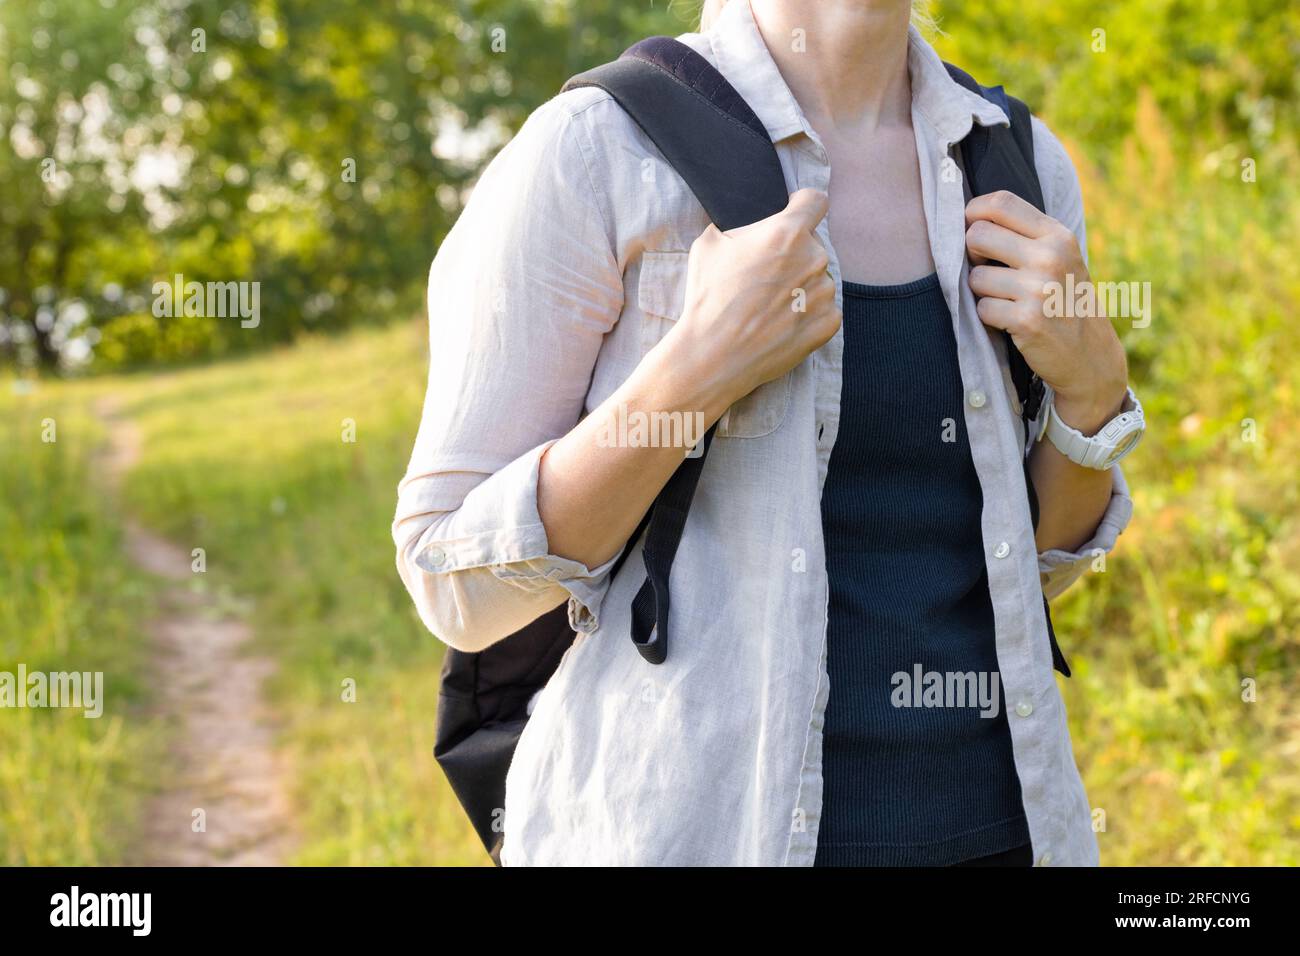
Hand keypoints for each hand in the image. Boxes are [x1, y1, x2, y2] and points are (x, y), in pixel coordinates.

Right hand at [659, 188, 840, 417]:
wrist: (714, 354)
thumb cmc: (710, 299)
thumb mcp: (710, 244)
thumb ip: (740, 228)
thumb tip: (749, 227)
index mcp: (788, 233)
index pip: (815, 201)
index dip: (802, 207)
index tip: (794, 217)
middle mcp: (814, 259)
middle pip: (812, 245)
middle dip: (793, 255)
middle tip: (765, 277)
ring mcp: (825, 293)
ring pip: (818, 278)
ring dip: (801, 286)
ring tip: (769, 306)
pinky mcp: (829, 323)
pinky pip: (823, 308)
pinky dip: (806, 313)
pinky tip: (780, 323)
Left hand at [965, 190, 1127, 433]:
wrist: (1090, 355)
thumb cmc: (1064, 300)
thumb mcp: (1060, 258)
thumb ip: (1024, 235)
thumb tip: (968, 216)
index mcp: (1057, 235)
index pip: (1000, 202)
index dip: (973, 213)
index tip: (972, 228)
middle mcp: (1050, 256)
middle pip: (977, 236)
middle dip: (973, 256)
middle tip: (990, 271)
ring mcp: (1039, 288)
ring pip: (976, 278)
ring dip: (983, 293)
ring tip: (1009, 301)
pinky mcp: (1026, 319)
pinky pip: (982, 309)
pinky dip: (990, 318)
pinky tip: (1011, 322)